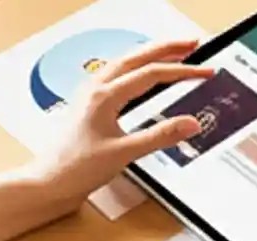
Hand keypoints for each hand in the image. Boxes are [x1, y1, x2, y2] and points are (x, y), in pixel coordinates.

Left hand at [30, 39, 213, 208]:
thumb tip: (191, 123)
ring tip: (173, 51)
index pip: (151, 75)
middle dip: (166, 49)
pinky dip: (136, 67)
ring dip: (150, 54)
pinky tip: (142, 73)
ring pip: (125, 63)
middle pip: (136, 58)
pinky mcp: (90, 103)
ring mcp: (91, 94)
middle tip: (192, 44)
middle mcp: (96, 89)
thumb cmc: (79, 168)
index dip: (181, 70)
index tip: (204, 72)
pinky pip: (116, 74)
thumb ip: (161, 136)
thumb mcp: (125, 153)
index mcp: (105, 97)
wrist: (52, 180)